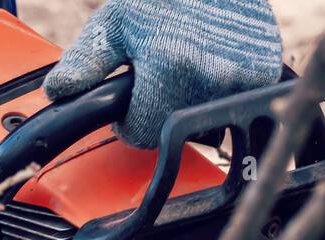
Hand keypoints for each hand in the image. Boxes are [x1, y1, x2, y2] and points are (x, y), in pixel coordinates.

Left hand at [43, 0, 282, 148]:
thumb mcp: (117, 21)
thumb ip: (85, 62)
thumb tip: (57, 93)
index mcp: (169, 66)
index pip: (142, 134)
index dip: (133, 117)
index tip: (136, 94)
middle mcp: (210, 78)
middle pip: (173, 129)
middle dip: (162, 108)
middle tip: (164, 69)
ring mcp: (243, 78)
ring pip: (206, 122)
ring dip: (193, 102)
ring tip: (190, 61)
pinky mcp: (267, 74)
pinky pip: (237, 105)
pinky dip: (223, 91)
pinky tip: (215, 60)